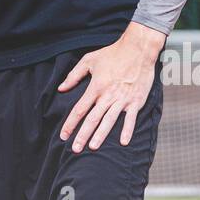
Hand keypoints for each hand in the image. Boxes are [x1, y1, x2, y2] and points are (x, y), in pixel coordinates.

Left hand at [57, 22, 164, 151]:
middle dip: (82, 135)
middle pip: (92, 119)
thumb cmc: (112, 54)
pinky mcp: (136, 101)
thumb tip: (61, 88)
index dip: (70, 124)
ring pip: (109, 121)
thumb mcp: (89, 61)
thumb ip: (73, 75)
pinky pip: (130, 118)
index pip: (79, 109)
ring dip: (100, 135)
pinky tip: (123, 142)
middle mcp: (108, 96)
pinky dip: (127, 130)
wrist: (138, 49)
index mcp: (95, 87)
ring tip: (92, 147)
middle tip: (75, 149)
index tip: (63, 135)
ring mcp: (122, 99)